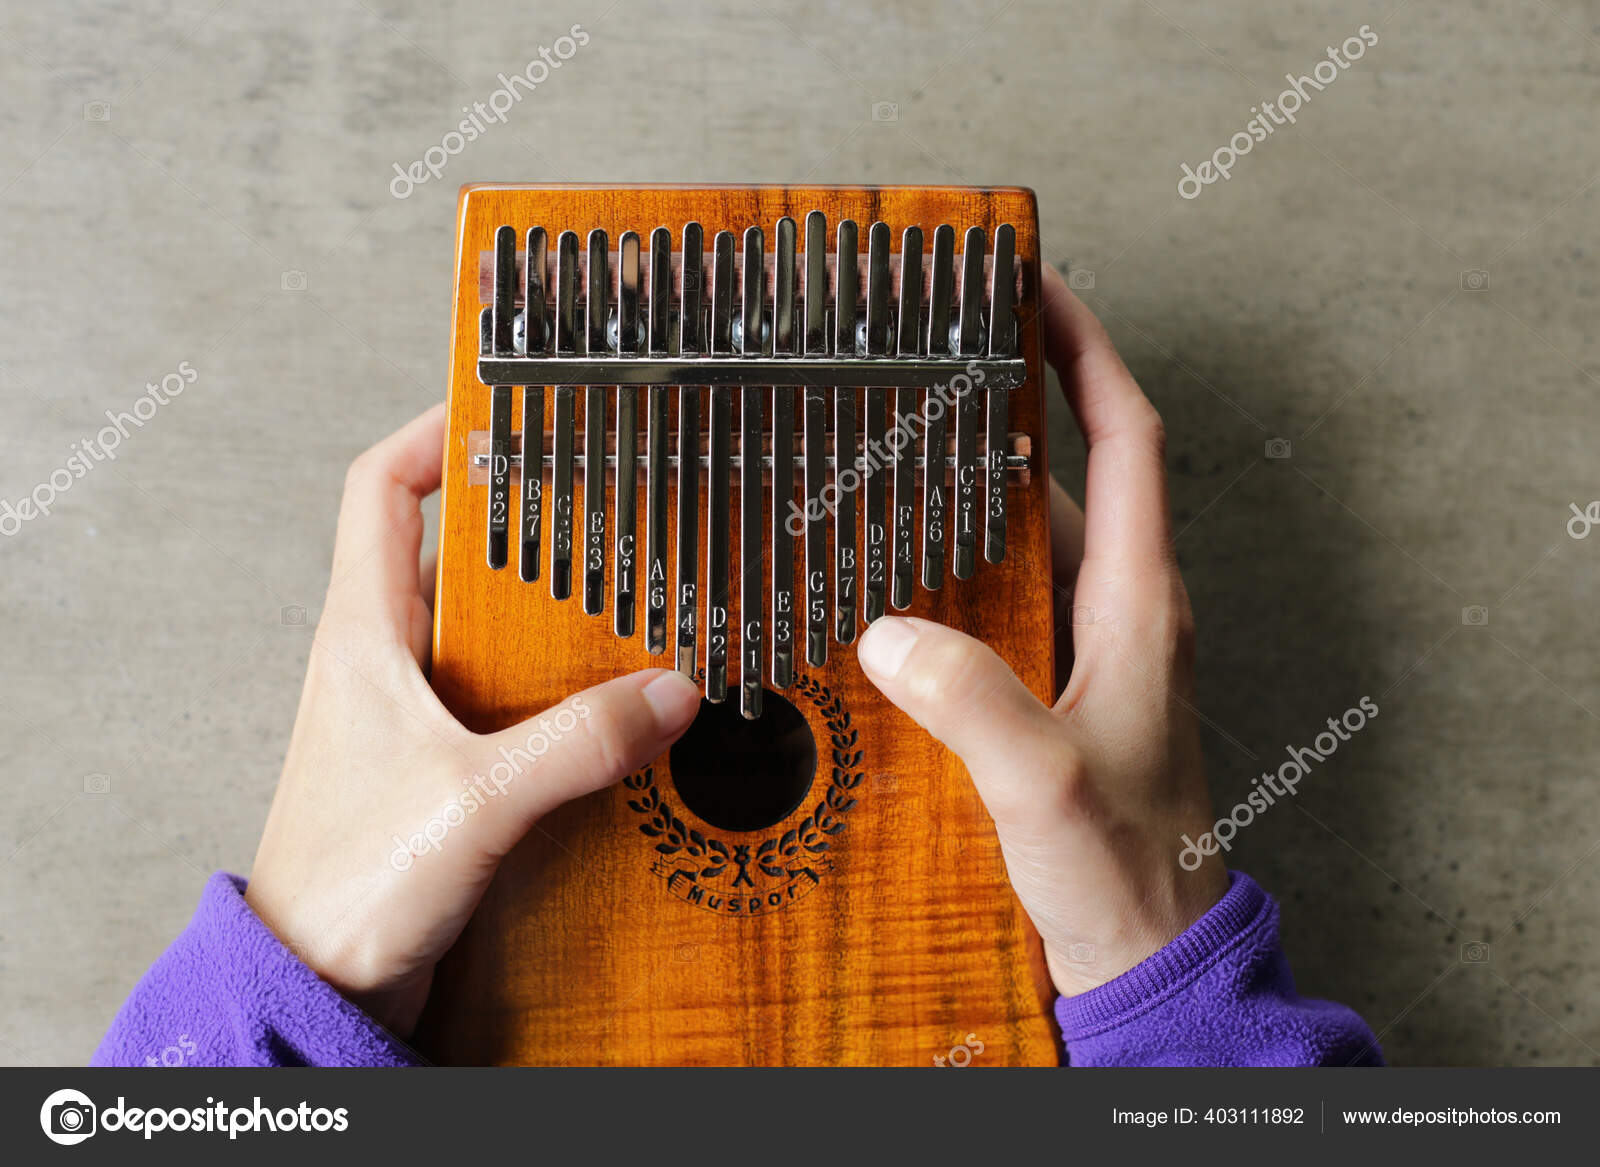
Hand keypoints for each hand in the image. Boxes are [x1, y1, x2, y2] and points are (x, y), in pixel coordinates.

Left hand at [243, 404, 701, 1036]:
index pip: (380, 492)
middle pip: (450, 553)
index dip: (434, 434)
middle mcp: (382, 665)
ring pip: (483, 632)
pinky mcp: (439, 773)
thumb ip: (578, 742)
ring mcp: (410, 720)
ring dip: (546, 616)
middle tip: (598, 507)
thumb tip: (669, 694)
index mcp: (362, 636)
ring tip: (622, 601)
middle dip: (523, 524)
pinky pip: (503, 704)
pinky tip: (608, 711)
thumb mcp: (475, 799)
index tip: (501, 406)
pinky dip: (554, 694)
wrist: (312, 987)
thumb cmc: (346, 886)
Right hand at [856, 265, 1228, 996]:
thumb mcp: (1046, 782)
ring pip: (1023, 542)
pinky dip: (949, 577)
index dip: (1087, 352)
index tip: (1038, 287)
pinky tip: (888, 584)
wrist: (1144, 956)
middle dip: (1005, 407)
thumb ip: (974, 703)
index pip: (1127, 439)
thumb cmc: (1127, 871)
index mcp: (1141, 603)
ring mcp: (1085, 654)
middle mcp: (1118, 612)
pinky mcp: (1051, 695)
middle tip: (932, 359)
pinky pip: (998, 605)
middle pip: (1064, 475)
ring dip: (966, 496)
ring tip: (892, 454)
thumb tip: (890, 632)